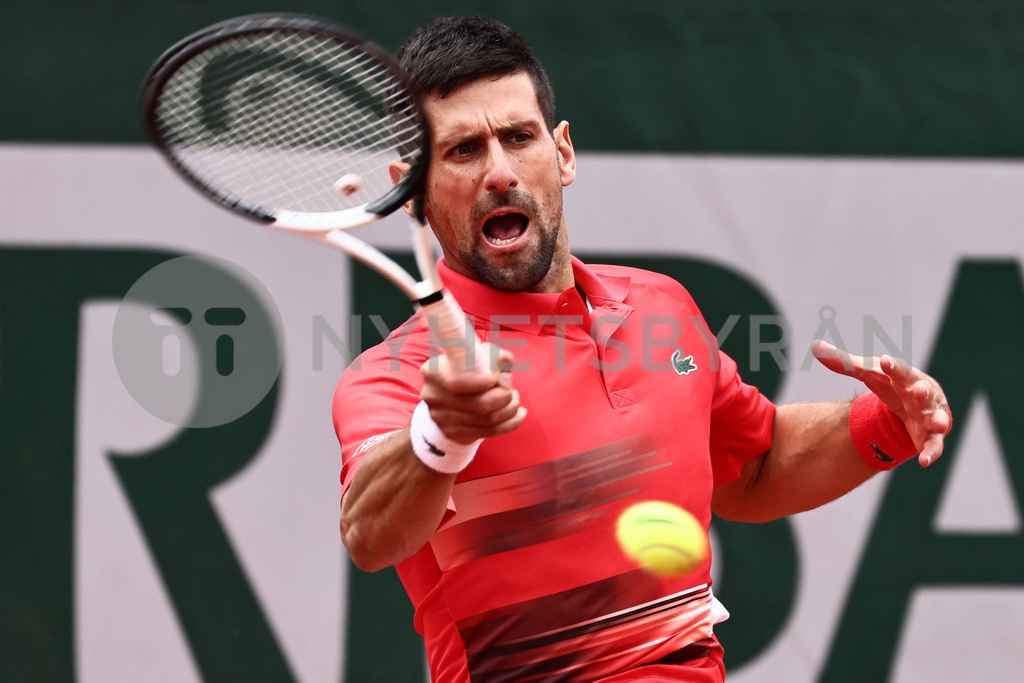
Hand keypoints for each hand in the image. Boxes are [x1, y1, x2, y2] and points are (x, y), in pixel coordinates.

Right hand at [420, 343, 526, 444]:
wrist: (449, 402)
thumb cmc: (466, 373)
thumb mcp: (476, 357)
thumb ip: (492, 354)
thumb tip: (504, 360)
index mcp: (434, 371)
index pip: (459, 380)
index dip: (485, 380)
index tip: (498, 374)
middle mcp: (433, 396)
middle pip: (480, 403)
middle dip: (504, 396)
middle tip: (511, 390)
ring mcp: (442, 418)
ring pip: (488, 419)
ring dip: (510, 408)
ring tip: (515, 399)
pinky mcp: (454, 433)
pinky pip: (491, 432)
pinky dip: (511, 423)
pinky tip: (519, 414)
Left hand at [811, 340, 951, 465]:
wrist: (912, 404)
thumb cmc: (891, 383)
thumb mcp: (869, 374)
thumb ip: (845, 364)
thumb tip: (816, 348)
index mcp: (906, 377)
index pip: (900, 370)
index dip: (893, 367)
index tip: (884, 362)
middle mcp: (922, 394)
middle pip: (923, 391)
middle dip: (921, 391)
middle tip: (918, 390)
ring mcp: (929, 415)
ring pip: (937, 418)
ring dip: (939, 421)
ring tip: (939, 424)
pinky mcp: (930, 436)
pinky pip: (934, 445)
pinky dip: (931, 452)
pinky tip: (924, 461)